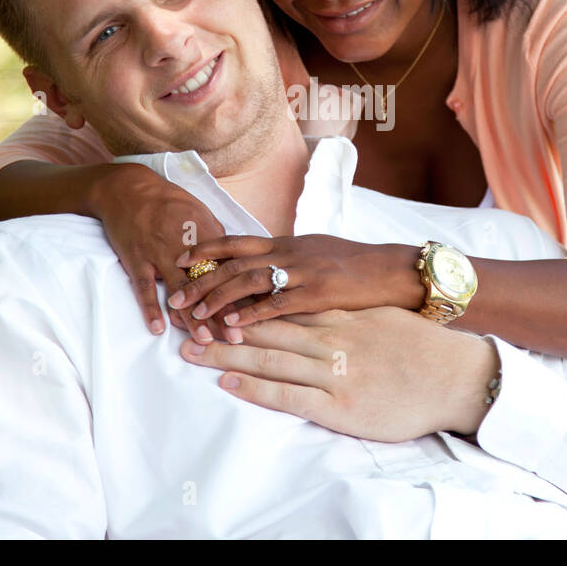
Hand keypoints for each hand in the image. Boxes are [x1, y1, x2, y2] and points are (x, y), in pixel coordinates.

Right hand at [89, 163, 242, 344]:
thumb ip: (217, 238)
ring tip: (205, 340)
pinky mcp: (136, 259)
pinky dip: (150, 308)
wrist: (128, 188)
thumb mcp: (200, 212)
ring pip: (180, 290)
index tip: (255, 315)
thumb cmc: (168, 200)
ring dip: (193, 317)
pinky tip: (158, 329)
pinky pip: (143, 288)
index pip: (227, 270)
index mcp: (205, 235)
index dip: (241, 294)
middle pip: (208, 285)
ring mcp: (159, 255)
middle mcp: (185, 247)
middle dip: (222, 313)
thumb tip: (235, 258)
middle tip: (235, 339)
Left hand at [168, 235, 423, 326]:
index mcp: (287, 243)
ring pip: (249, 280)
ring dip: (218, 297)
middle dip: (201, 279)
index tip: (180, 259)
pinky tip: (233, 324)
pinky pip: (277, 302)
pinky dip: (252, 313)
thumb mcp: (315, 254)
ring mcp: (303, 271)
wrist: (391, 269)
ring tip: (196, 314)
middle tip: (175, 297)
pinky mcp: (318, 293)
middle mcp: (289, 252)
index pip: (237, 241)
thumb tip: (261, 268)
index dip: (206, 249)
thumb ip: (287, 260)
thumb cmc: (354, 265)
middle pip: (234, 261)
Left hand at [179, 306, 498, 441]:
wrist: (455, 373)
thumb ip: (340, 308)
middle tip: (180, 314)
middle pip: (261, 320)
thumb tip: (312, 302)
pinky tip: (228, 382)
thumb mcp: (373, 312)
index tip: (206, 285)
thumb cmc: (417, 344)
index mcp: (335, 310)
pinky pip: (288, 393)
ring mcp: (333, 367)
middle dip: (217, 316)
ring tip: (190, 348)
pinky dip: (255, 386)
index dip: (237, 290)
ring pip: (267, 354)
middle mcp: (328, 333)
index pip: (277, 295)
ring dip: (225, 351)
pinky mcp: (338, 401)